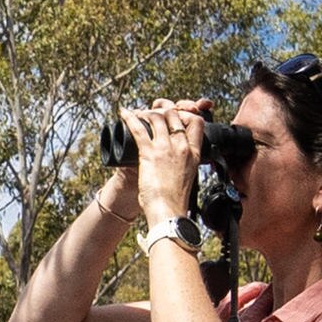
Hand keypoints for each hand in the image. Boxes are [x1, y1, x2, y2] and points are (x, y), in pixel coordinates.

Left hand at [124, 99, 204, 224]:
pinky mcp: (149, 154)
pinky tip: (124, 113)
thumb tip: (178, 161)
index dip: (186, 114)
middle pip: (174, 115)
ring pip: (157, 117)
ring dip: (146, 112)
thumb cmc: (176, 200)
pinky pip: (138, 129)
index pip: (197, 122)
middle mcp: (182, 147)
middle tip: (154, 111)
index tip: (177, 114)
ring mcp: (166, 149)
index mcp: (194, 153)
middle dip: (163, 109)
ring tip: (139, 114)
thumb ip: (185, 164)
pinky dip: (129, 118)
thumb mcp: (188, 176)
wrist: (169, 212)